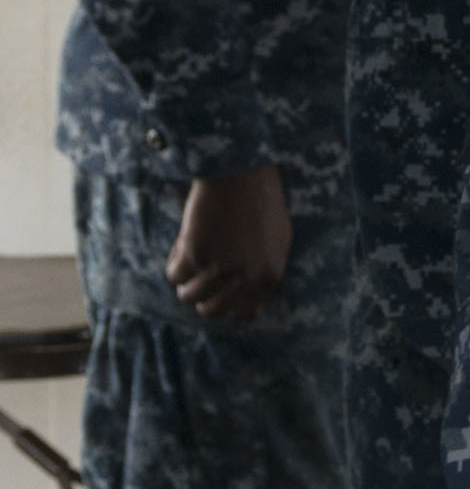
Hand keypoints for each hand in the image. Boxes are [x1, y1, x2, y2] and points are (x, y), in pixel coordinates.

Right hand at [167, 164, 291, 323]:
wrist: (241, 174)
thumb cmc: (260, 203)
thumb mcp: (276, 243)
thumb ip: (263, 273)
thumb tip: (247, 305)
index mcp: (269, 277)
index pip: (242, 314)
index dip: (226, 304)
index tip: (217, 289)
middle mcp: (247, 277)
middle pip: (210, 310)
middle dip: (201, 293)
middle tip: (200, 270)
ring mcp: (221, 267)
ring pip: (187, 295)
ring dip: (185, 278)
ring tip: (194, 252)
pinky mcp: (196, 254)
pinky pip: (174, 275)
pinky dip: (174, 261)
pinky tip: (186, 240)